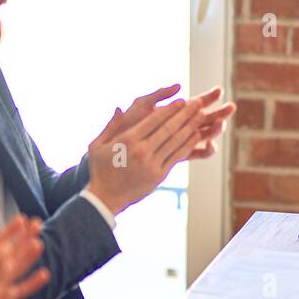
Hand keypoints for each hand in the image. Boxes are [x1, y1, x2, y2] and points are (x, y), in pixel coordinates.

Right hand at [87, 84, 235, 213]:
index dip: (169, 109)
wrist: (106, 198)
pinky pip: (177, 156)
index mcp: (128, 140)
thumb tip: (119, 108)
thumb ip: (110, 126)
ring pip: (176, 141)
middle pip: (169, 128)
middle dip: (185, 114)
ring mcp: (152, 164)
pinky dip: (188, 144)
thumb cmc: (100, 169)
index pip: (153, 120)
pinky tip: (196, 135)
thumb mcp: (97, 145)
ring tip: (201, 115)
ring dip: (191, 127)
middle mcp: (142, 151)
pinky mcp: (159, 175)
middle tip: (198, 102)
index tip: (180, 100)